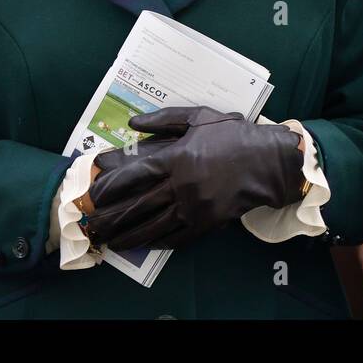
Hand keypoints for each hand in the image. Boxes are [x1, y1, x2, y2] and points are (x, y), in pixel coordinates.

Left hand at [82, 107, 305, 249]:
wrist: (269, 163)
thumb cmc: (234, 136)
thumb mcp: (200, 117)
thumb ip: (165, 119)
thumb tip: (132, 122)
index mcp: (177, 158)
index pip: (135, 175)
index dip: (112, 185)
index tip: (96, 193)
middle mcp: (181, 185)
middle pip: (139, 205)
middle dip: (113, 217)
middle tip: (93, 225)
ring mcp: (194, 207)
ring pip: (154, 225)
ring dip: (130, 236)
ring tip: (111, 242)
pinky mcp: (207, 222)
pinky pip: (178, 236)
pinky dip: (159, 242)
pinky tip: (146, 245)